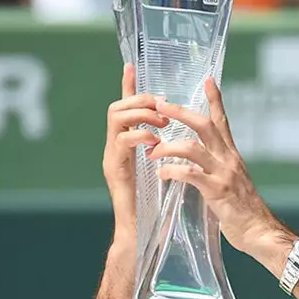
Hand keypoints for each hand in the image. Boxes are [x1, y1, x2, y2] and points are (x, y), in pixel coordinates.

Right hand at [103, 64, 168, 237]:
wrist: (145, 233)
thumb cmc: (158, 205)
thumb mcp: (166, 168)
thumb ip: (168, 149)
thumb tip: (185, 132)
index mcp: (130, 145)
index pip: (126, 109)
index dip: (128, 87)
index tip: (132, 65)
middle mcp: (117, 148)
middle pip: (117, 107)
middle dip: (140, 99)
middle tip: (163, 106)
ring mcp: (113, 158)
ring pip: (116, 118)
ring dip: (140, 114)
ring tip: (161, 122)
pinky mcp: (115, 171)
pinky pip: (121, 142)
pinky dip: (139, 135)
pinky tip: (154, 141)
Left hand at [147, 77, 287, 259]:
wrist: (260, 231)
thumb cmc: (243, 210)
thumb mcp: (232, 182)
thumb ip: (218, 169)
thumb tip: (202, 164)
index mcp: (232, 155)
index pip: (223, 121)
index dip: (215, 100)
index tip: (207, 80)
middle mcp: (229, 159)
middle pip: (203, 125)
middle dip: (180, 113)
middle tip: (159, 105)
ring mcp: (223, 174)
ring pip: (192, 147)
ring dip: (167, 146)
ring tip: (152, 152)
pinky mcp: (216, 191)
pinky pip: (190, 175)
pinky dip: (171, 171)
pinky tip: (161, 175)